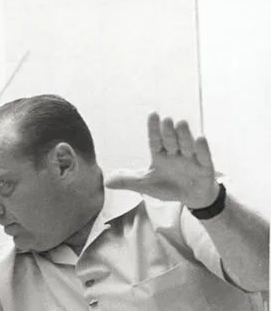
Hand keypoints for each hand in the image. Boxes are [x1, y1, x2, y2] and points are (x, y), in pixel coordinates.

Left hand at [105, 113, 220, 209]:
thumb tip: (106, 181)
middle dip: (168, 132)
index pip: (155, 141)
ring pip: (187, 146)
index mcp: (161, 156)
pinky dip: (201, 149)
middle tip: (166, 119)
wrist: (192, 196)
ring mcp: (191, 159)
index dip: (153, 129)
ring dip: (184, 135)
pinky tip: (199, 138)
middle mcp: (176, 154)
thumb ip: (128, 181)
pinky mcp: (205, 167)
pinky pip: (203, 157)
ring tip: (180, 123)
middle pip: (171, 141)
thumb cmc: (169, 186)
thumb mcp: (146, 185)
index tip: (152, 114)